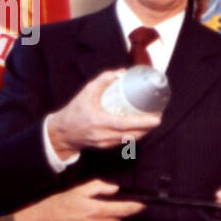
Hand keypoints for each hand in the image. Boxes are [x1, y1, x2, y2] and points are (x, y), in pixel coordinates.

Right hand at [12, 179, 144, 220]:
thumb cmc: (57, 205)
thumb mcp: (77, 190)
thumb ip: (98, 187)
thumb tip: (114, 189)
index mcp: (95, 210)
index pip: (123, 210)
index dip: (135, 207)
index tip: (143, 205)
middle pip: (118, 218)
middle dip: (117, 211)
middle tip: (108, 203)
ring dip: (107, 219)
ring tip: (92, 211)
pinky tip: (84, 220)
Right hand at [45, 69, 161, 159]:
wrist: (63, 132)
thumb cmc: (75, 111)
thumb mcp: (86, 92)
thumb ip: (103, 80)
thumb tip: (122, 73)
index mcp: (99, 122)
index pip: (125, 124)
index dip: (143, 123)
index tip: (157, 119)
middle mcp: (103, 135)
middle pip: (133, 134)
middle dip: (148, 127)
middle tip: (158, 116)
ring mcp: (105, 143)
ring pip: (130, 140)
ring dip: (143, 132)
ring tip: (152, 121)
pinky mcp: (106, 147)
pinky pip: (124, 141)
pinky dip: (134, 135)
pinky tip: (140, 128)